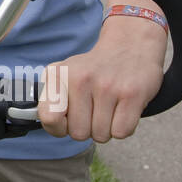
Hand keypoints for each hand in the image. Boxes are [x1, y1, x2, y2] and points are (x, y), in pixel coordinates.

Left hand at [36, 16, 167, 141]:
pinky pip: (121, 132)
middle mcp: (80, 78)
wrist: (130, 46)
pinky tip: (122, 109)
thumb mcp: (64, 76)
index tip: (69, 119)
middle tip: (94, 110)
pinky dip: (123, 128)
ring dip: (106, 129)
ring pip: (100, 135)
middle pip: (78, 133)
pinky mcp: (131, 94)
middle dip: (87, 129)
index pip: (49, 118)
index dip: (60, 127)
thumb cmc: (94, 70)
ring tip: (109, 108)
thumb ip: (50, 101)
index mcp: (58, 74)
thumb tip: (52, 123)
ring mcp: (107, 86)